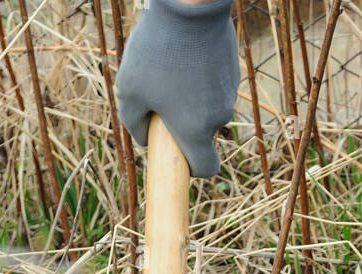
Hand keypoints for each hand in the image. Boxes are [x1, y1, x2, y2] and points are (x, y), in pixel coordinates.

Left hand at [116, 0, 239, 177]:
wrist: (189, 7)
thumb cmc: (156, 52)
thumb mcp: (129, 90)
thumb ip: (134, 124)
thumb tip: (145, 139)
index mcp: (196, 131)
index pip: (207, 168)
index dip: (193, 169)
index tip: (178, 156)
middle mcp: (218, 117)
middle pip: (202, 132)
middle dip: (183, 122)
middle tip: (159, 96)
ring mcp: (229, 92)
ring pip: (206, 106)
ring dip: (190, 97)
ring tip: (170, 67)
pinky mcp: (232, 70)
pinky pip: (213, 83)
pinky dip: (200, 77)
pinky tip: (185, 54)